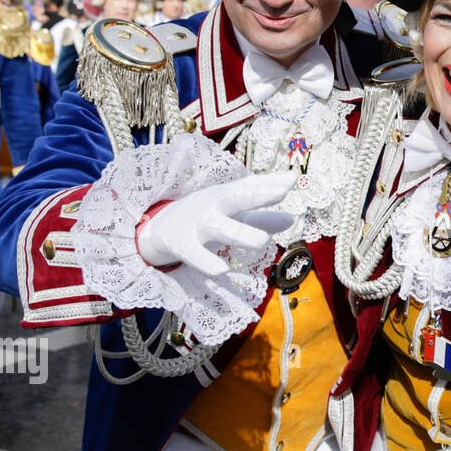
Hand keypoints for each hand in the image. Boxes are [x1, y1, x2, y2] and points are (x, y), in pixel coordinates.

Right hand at [137, 171, 297, 275]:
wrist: (159, 227)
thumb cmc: (206, 217)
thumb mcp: (233, 214)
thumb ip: (262, 216)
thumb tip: (292, 219)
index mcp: (227, 196)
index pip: (250, 187)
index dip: (270, 183)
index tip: (292, 180)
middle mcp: (214, 206)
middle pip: (235, 197)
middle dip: (257, 194)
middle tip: (282, 191)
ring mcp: (198, 225)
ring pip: (220, 228)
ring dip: (240, 233)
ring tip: (262, 241)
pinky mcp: (182, 245)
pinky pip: (194, 254)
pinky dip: (205, 261)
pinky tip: (221, 269)